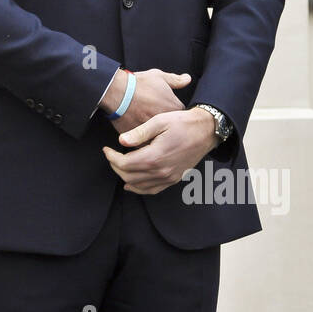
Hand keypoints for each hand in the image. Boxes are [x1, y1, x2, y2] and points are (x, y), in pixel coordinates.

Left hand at [101, 108, 217, 195]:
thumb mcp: (159, 121)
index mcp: (155, 156)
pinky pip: (152, 190)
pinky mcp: (174, 179)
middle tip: (111, 155)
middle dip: (115, 166)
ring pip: (139, 186)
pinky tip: (131, 184)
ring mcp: (169, 177)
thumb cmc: (183, 123)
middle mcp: (161, 171)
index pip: (125, 163)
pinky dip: (139, 189)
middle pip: (129, 176)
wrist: (206, 131)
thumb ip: (139, 132)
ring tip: (118, 165)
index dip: (111, 157)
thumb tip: (121, 140)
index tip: (106, 149)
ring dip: (125, 177)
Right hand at [102, 68, 191, 132]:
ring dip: (155, 135)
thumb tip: (187, 79)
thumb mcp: (159, 76)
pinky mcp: (140, 139)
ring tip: (146, 127)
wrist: (117, 92)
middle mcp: (166, 122)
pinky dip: (143, 140)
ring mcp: (153, 132)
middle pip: (171, 128)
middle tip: (154, 117)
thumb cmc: (138, 84)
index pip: (181, 115)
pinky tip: (138, 134)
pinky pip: (144, 144)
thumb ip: (176, 80)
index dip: (172, 112)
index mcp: (173, 107)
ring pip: (158, 139)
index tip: (165, 109)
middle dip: (166, 126)